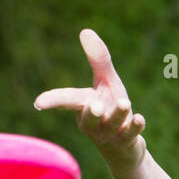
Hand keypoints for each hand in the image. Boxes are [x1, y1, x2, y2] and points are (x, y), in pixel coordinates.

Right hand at [34, 29, 146, 171]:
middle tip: (94, 106)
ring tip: (126, 103)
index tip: (38, 103)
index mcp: (83, 106)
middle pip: (88, 119)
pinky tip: (139, 118)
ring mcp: (110, 135)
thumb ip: (98, 60)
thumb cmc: (110, 110)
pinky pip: (131, 135)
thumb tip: (85, 30)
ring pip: (112, 126)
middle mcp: (94, 123)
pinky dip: (135, 127)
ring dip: (119, 115)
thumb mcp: (106, 84)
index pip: (67, 101)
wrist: (123, 148)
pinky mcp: (127, 142)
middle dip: (91, 113)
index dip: (53, 101)